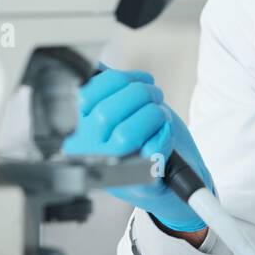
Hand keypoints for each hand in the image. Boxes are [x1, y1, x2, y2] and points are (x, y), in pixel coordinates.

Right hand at [61, 65, 213, 232]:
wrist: (173, 186)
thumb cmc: (145, 142)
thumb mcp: (123, 113)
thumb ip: (108, 92)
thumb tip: (97, 68)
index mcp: (80, 133)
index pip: (85, 97)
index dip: (117, 80)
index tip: (136, 80)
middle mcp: (91, 156)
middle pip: (106, 113)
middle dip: (141, 94)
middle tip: (154, 97)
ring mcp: (114, 173)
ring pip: (125, 134)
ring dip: (153, 114)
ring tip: (160, 115)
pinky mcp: (141, 184)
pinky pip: (150, 152)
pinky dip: (164, 135)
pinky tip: (164, 134)